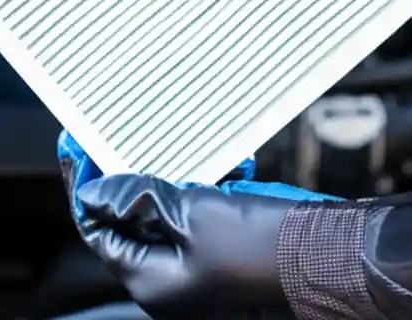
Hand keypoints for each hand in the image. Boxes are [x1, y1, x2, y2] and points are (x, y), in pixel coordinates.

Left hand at [62, 131, 411, 319]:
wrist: (335, 252)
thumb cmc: (267, 243)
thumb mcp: (190, 210)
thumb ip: (138, 196)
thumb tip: (95, 188)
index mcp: (151, 279)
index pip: (97, 227)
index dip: (86, 183)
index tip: (76, 144)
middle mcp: (173, 277)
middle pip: (132, 217)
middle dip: (131, 173)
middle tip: (120, 132)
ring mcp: (202, 265)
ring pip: (170, 210)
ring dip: (175, 173)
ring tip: (184, 141)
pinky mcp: (230, 249)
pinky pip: (205, 212)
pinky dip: (210, 183)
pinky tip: (230, 161)